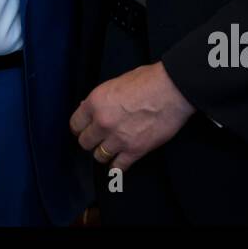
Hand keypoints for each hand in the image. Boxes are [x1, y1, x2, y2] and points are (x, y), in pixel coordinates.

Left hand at [69, 62, 194, 170]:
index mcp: (96, 102)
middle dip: (91, 141)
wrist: (172, 90)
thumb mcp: (116, 83)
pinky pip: (118, 167)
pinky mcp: (135, 151)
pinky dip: (117, 167)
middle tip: (99, 138)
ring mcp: (118, 138)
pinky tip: (120, 162)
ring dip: (104, 153)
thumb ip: (101, 100)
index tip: (85, 129)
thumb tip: (89, 108)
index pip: (75, 124)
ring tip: (112, 149)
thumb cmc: (147, 80)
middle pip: (85, 143)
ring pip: (99, 156)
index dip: (80, 128)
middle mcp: (102, 122)